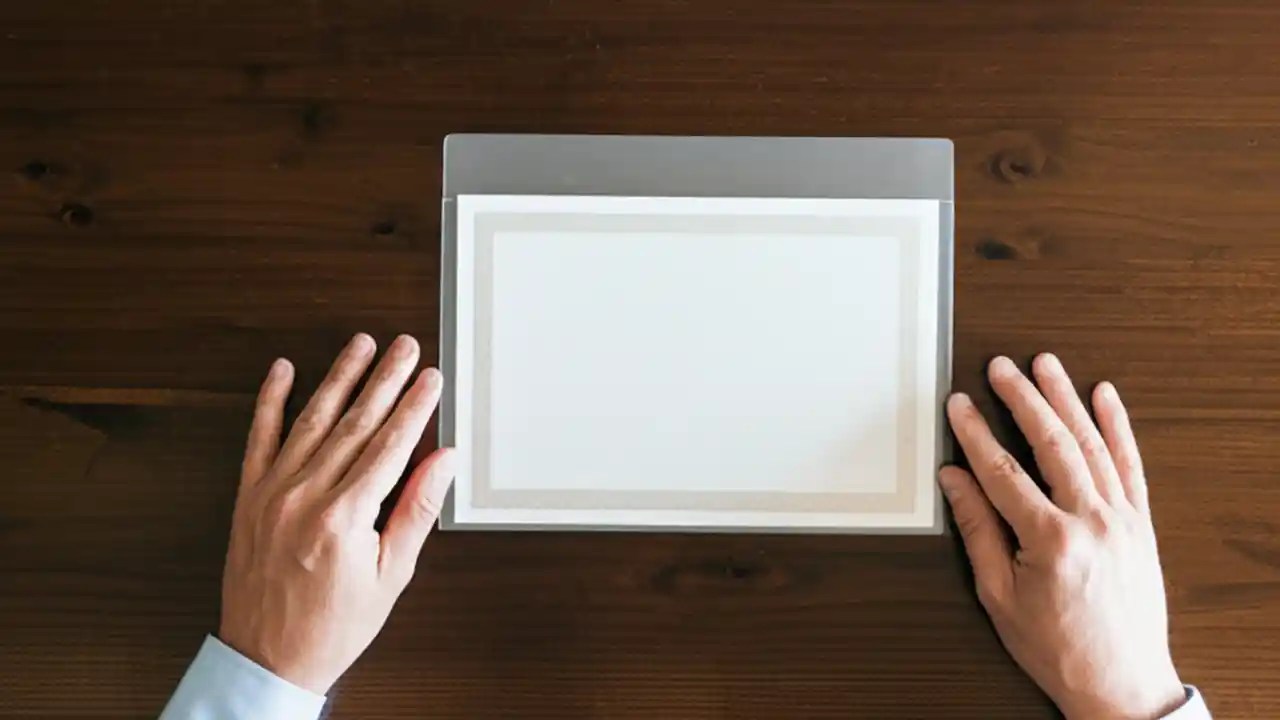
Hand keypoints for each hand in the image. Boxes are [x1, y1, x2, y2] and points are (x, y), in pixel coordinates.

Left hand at [219, 333, 456, 693]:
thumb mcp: (390, 577)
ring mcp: (272, 493)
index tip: (431, 380)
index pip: (390, 446)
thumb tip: (441, 464)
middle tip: (405, 348)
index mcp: (344, 518)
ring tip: (360, 345)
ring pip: (312, 419)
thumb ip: (416, 513)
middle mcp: (304, 497)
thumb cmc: (331, 627)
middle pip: (355, 423)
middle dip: (385, 380)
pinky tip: (283, 371)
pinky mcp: (249, 497)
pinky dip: (270, 401)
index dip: (415, 407)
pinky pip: (259, 438)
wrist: (267, 658)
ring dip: (339, 378)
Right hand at [940, 354, 1184, 719]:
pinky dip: (1119, 427)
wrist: (1119, 682)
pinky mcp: (1141, 524)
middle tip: (1001, 368)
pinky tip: (1106, 397)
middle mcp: (1092, 522)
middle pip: (1052, 444)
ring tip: (1046, 366)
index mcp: (1051, 541)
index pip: (1003, 472)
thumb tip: (955, 481)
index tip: (959, 406)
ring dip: (1067, 400)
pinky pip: (1131, 464)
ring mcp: (1122, 520)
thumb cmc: (1058, 647)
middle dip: (1023, 399)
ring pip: (1092, 444)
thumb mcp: (999, 595)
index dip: (976, 433)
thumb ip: (977, 530)